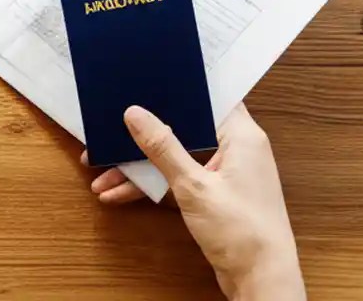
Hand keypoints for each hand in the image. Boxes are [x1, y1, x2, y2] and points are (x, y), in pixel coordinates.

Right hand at [82, 104, 305, 300]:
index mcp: (241, 136)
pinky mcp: (214, 194)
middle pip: (183, 128)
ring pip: (175, 157)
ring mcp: (224, 173)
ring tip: (102, 174)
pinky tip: (119, 193)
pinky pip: (177, 179)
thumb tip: (135, 113)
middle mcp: (235, 149)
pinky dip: (152, 185)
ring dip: (140, 166)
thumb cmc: (241, 230)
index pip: (209, 96)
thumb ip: (163, 147)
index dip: (177, 87)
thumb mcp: (193, 186)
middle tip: (110, 131)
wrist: (260, 281)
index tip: (144, 82)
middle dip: (144, 136)